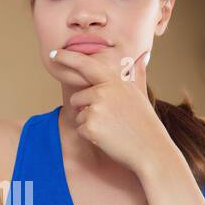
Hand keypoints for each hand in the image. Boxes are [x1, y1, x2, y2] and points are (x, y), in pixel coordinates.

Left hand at [52, 46, 174, 176]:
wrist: (151, 150)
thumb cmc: (146, 124)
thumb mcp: (140, 94)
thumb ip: (138, 74)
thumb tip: (143, 55)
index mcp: (114, 82)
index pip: (86, 65)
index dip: (67, 58)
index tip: (52, 53)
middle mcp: (104, 92)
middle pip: (77, 98)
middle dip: (85, 109)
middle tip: (110, 120)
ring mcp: (96, 109)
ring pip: (78, 115)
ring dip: (89, 124)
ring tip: (112, 129)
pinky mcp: (90, 127)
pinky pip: (80, 130)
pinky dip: (90, 137)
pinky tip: (108, 138)